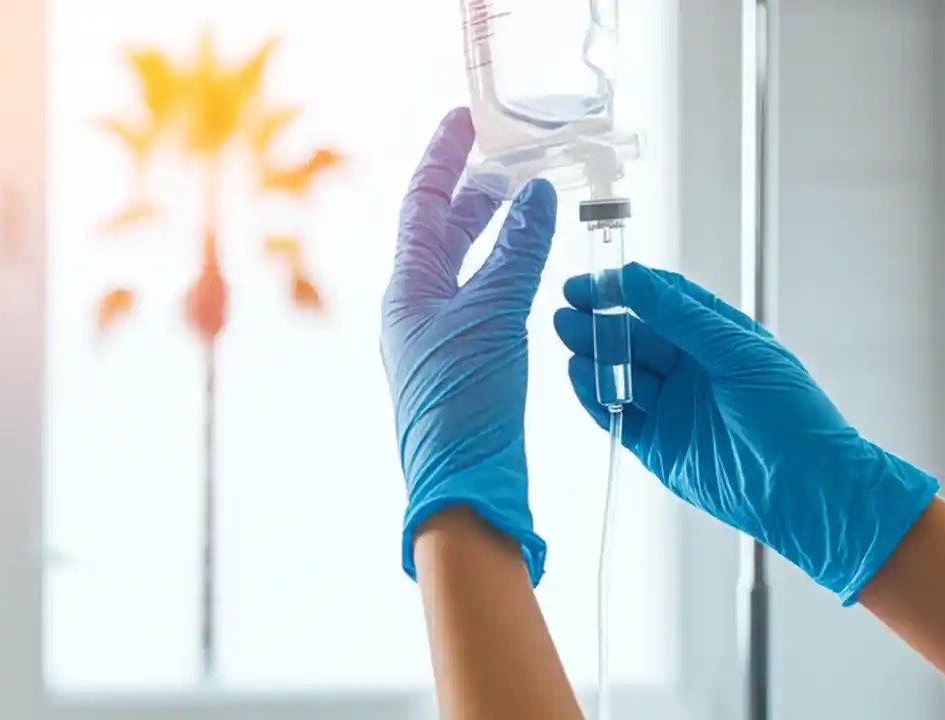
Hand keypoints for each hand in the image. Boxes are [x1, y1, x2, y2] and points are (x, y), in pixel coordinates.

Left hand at [382, 108, 557, 584]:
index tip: (465, 118)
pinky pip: (484, 295)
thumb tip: (536, 195)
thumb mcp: (492, 317)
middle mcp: (417, 307)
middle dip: (472, 187)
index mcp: (408, 288)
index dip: (443, 155)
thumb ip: (517, 253)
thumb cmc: (462, 407)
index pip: (422, 201)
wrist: (464, 486)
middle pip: (442, 229)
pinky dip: (507, 268)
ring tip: (523, 195)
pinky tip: (529, 264)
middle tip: (506, 151)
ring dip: (492, 226)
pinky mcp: (467, 361)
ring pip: (465, 263)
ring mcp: (440, 335)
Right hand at [554, 263, 937, 602]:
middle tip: (567, 311)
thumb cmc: (793, 417)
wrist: (807, 492)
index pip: (661, 301)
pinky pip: (619, 417)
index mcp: (716, 338)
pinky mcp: (659, 446)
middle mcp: (691, 369)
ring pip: (622, 375)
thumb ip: (682, 317)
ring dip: (595, 358)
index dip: (625, 289)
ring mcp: (673, 408)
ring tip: (569, 341)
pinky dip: (597, 398)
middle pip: (635, 336)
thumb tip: (635, 278)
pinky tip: (581, 379)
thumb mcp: (738, 353)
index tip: (591, 282)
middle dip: (600, 323)